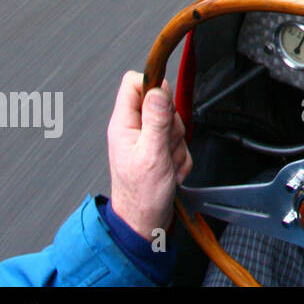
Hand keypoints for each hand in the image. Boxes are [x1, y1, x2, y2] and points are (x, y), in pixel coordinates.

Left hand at [106, 71, 192, 238]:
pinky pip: (179, 141)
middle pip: (161, 103)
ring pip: (173, 123)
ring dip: (177, 144)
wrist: (145, 221)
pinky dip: (180, 156)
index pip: (134, 82)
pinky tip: (170, 170)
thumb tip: (158, 90)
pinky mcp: (159, 150)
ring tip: (166, 163)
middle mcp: (133, 128)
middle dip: (172, 123)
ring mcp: (146, 139)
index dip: (153, 86)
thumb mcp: (151, 155)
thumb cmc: (141, 195)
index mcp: (124, 124)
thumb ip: (156, 121)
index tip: (165, 104)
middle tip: (164, 144)